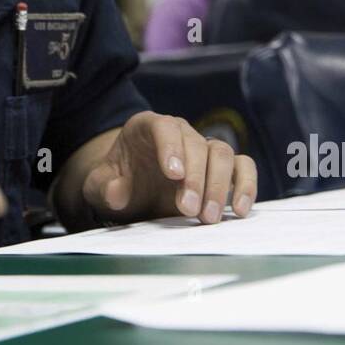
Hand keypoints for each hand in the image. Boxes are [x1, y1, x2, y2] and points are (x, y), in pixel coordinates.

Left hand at [81, 111, 255, 224]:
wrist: (132, 192)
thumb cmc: (116, 183)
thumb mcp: (98, 187)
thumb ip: (104, 187)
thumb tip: (117, 191)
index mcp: (147, 127)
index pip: (164, 127)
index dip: (171, 147)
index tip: (173, 174)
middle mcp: (180, 133)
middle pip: (196, 143)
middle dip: (195, 178)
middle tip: (189, 210)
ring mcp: (203, 148)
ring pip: (222, 154)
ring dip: (219, 186)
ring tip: (208, 218)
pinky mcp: (221, 168)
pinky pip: (242, 166)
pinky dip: (246, 185)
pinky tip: (240, 210)